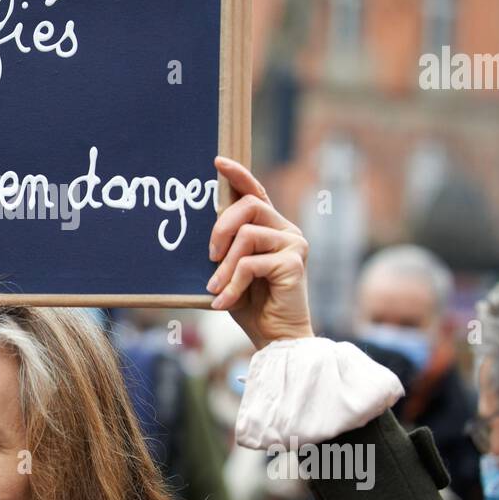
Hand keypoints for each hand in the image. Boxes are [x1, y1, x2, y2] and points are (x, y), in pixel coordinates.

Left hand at [207, 156, 313, 348]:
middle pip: (250, 206)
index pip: (255, 193)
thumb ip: (225, 248)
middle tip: (209, 255)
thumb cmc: (251, 304)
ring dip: (224, 266)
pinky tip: (224, 302)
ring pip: (247, 235)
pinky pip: (251, 263)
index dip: (238, 175)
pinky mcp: (294, 263)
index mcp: (271, 227)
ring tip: (216, 288)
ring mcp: (294, 244)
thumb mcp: (230, 271)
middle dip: (221, 227)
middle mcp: (286, 230)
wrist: (275, 337)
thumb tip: (204, 233)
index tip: (218, 162)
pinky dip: (233, 284)